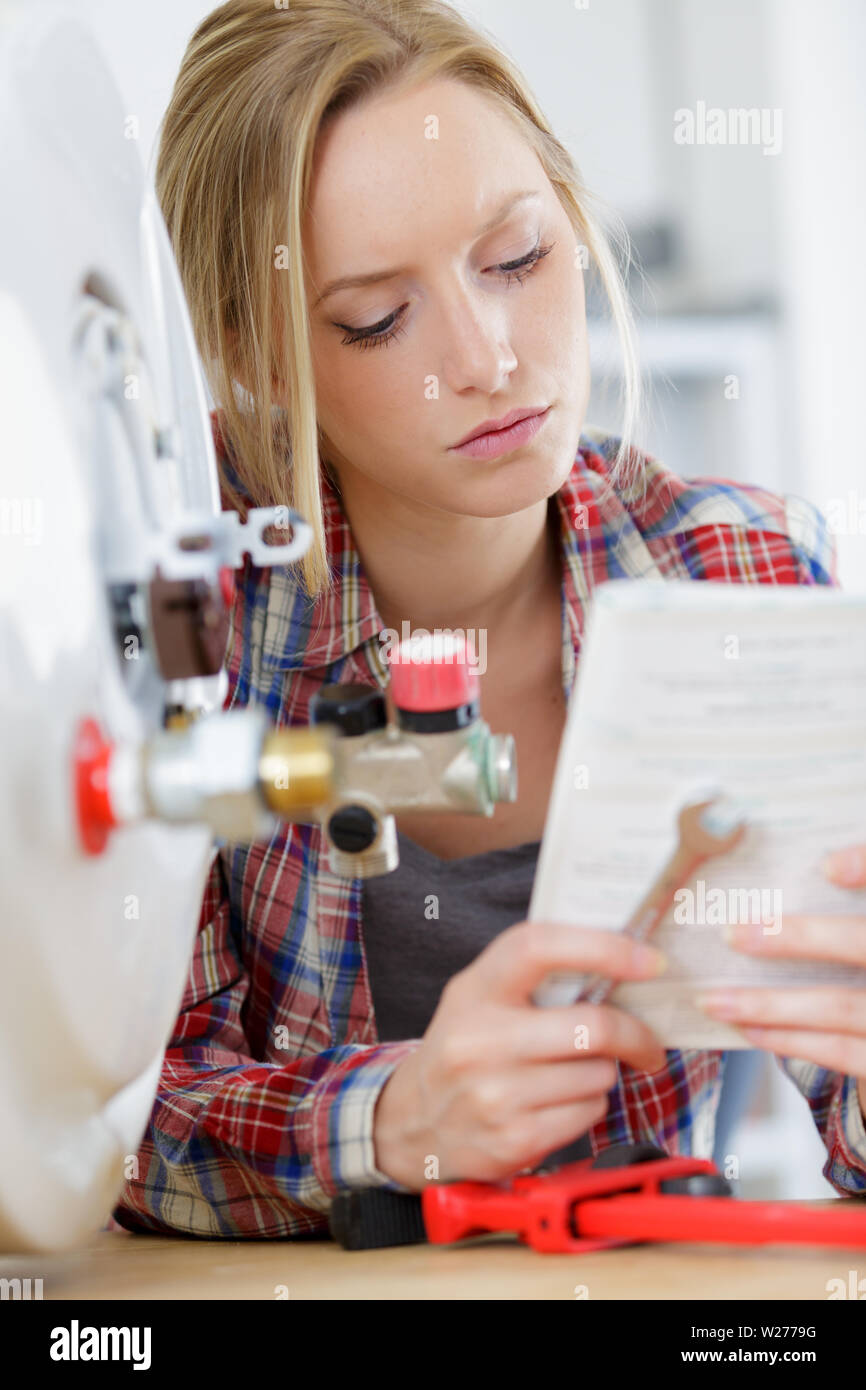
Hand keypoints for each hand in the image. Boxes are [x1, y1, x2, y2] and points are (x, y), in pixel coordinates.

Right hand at [373, 920, 667, 1188]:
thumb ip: (535, 976)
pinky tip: (558, 1103)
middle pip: (593, 1026)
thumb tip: (622, 959)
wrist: (412, 1122)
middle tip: (647, 1040)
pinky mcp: (514, 1140)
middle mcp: (480, 1040)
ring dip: (602, 1073)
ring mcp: (495, 1095)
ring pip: (598, 1074)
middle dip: (636, 1034)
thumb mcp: (480, 997)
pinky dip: (588, 1107)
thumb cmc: (465, 1046)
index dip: (601, 946)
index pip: (538, 948)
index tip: (648, 960)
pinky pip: (589, 1113)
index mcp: (475, 990)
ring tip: (572, 1073)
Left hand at [695, 844, 865, 1121]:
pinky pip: (843, 1052)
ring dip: (771, 1005)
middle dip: (799, 938)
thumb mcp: (858, 918)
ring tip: (716, 1000)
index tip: (828, 867)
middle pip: (861, 942)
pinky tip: (752, 1030)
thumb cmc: (858, 957)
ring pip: (841, 1006)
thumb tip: (806, 869)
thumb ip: (848, 896)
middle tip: (734, 934)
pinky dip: (794, 1041)